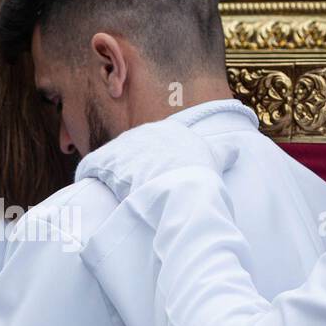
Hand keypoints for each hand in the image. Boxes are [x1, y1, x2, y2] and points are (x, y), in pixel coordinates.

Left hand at [75, 118, 239, 200]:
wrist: (182, 189)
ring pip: (110, 160)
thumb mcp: (215, 160)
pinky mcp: (105, 160)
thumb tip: (236, 148)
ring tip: (112, 194)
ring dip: (109, 176)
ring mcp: (124, 145)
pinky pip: (91, 167)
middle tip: (131, 191)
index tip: (150, 181)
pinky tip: (93, 189)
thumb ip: (224, 151)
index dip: (149, 165)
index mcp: (168, 131)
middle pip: (130, 151)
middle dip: (128, 170)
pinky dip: (90, 178)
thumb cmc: (201, 177)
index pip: (152, 145)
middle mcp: (144, 132)